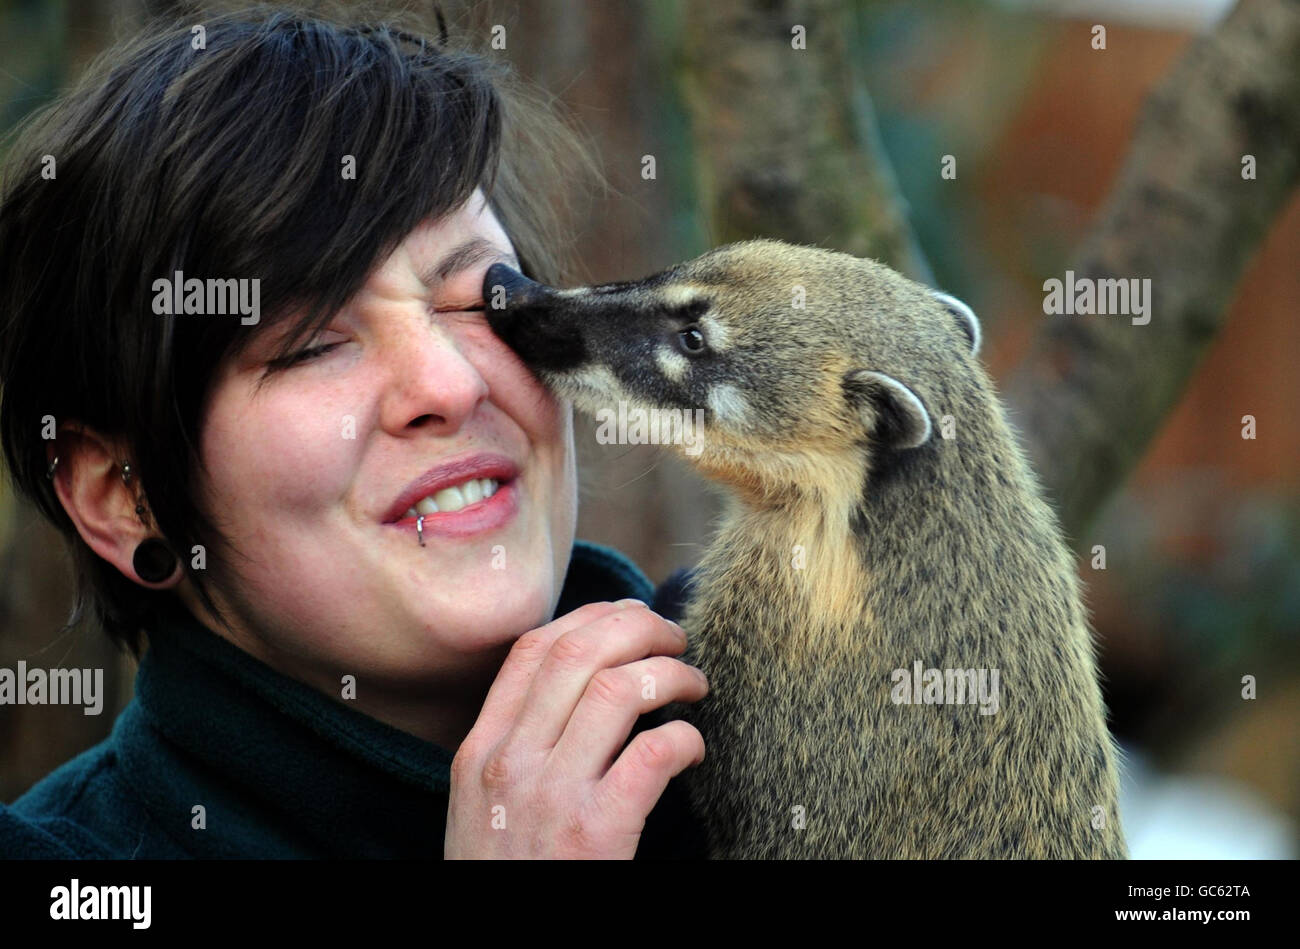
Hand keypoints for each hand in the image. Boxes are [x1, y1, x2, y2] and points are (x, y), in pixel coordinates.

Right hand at [445, 599, 707, 858]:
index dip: (591, 616)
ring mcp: (551, 796)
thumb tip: (578, 682)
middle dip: (641, 628)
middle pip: (580, 651)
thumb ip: (515, 745)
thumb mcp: (481, 804)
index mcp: (479, 750)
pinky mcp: (596, 834)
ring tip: (695, 685)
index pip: (532, 649)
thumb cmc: (505, 874)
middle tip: (676, 638)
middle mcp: (509, 762)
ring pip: (620, 689)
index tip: (629, 616)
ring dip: (671, 673)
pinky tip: (693, 748)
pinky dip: (685, 738)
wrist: (500, 948)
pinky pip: (652, 753)